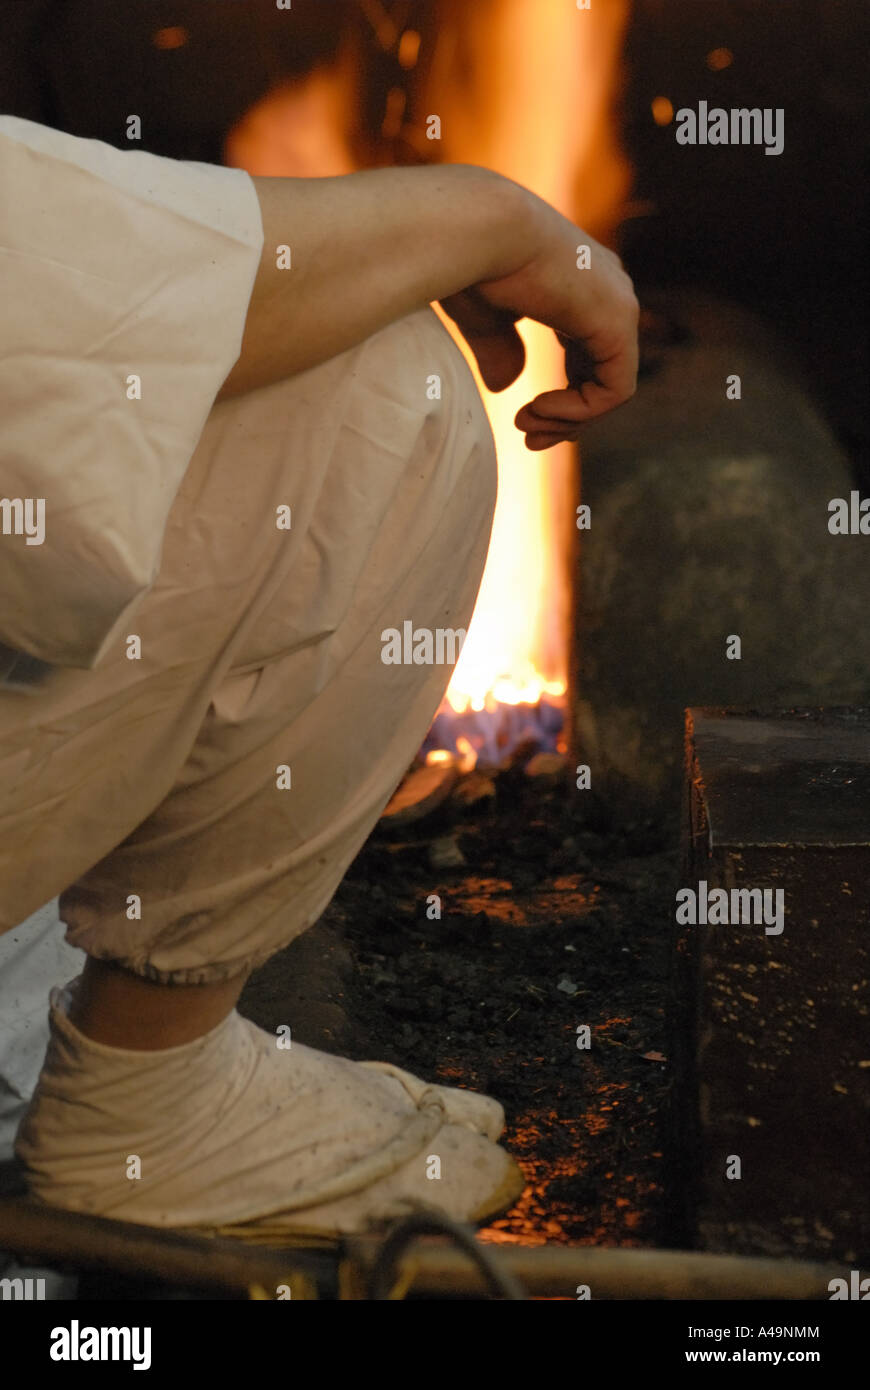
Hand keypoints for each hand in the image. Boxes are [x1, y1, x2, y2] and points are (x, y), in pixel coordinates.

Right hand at [440, 210, 638, 449]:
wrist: (477, 230)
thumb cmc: (470, 262)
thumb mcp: (486, 317)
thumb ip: (501, 349)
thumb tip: (506, 386)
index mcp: (579, 283)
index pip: (587, 355)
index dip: (562, 397)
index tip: (524, 421)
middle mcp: (608, 290)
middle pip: (602, 375)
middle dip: (567, 417)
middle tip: (529, 440)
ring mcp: (618, 303)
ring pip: (611, 388)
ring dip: (569, 419)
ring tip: (527, 424)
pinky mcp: (618, 322)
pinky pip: (615, 391)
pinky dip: (579, 411)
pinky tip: (539, 408)